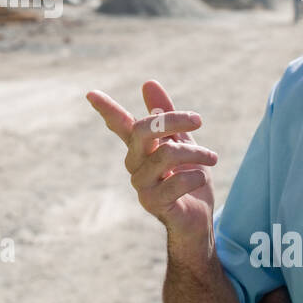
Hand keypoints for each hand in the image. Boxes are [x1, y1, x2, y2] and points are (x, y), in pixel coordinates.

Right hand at [86, 80, 217, 240]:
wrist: (198, 219)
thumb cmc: (188, 179)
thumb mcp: (182, 141)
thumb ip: (167, 116)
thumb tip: (147, 83)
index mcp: (140, 148)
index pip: (120, 125)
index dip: (106, 109)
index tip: (90, 93)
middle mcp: (135, 164)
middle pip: (143, 131)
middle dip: (172, 120)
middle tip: (198, 119)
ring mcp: (141, 184)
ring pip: (167, 154)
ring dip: (196, 153)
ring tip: (212, 158)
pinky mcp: (152, 203)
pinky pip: (178, 180)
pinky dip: (196, 176)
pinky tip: (200, 180)